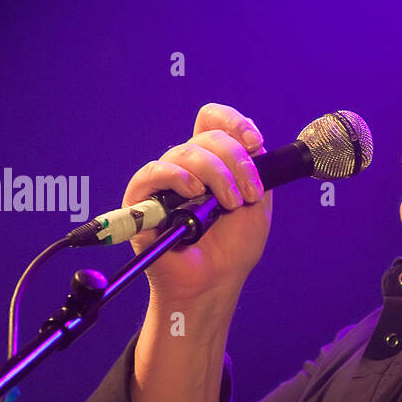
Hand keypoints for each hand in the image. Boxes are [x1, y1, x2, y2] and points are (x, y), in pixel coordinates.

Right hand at [122, 102, 272, 303]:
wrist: (216, 280)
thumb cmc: (234, 247)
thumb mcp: (259, 201)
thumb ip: (257, 168)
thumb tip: (251, 141)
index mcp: (212, 161)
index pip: (212, 120)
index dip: (234, 123)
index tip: (255, 143)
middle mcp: (187, 166)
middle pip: (208, 136)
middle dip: (236, 161)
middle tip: (248, 194)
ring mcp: (165, 180)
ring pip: (188, 152)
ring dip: (217, 175)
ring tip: (229, 204)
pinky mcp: (142, 199)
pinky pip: (155, 171)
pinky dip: (178, 176)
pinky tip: (195, 192)